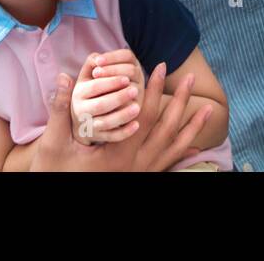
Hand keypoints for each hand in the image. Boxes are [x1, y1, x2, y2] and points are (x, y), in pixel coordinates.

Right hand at [29, 62, 209, 170]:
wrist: (55, 195)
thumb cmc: (53, 171)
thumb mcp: (54, 142)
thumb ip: (60, 109)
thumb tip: (63, 77)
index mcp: (118, 153)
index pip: (143, 115)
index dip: (153, 90)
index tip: (160, 68)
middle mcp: (135, 165)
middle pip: (166, 128)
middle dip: (180, 102)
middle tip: (191, 78)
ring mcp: (141, 174)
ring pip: (174, 147)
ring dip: (192, 126)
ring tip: (209, 108)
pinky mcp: (142, 179)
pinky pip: (169, 165)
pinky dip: (184, 153)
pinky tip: (196, 146)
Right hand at [70, 49, 142, 144]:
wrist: (80, 118)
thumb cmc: (89, 90)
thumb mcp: (85, 77)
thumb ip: (90, 64)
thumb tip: (97, 57)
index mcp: (78, 94)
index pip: (95, 87)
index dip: (111, 82)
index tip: (127, 78)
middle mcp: (81, 111)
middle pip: (100, 105)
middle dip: (119, 97)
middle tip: (136, 90)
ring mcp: (89, 126)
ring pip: (106, 123)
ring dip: (123, 115)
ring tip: (137, 107)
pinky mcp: (99, 137)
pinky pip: (112, 137)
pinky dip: (124, 132)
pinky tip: (136, 125)